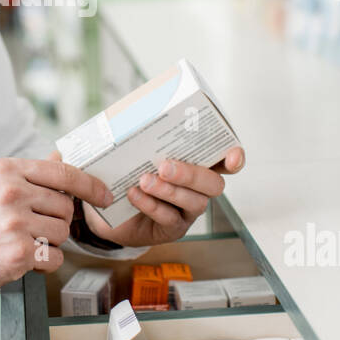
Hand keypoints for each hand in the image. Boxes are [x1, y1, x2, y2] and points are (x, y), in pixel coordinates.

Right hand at [0, 157, 113, 295]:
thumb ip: (25, 173)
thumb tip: (58, 157)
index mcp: (7, 171)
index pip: (62, 173)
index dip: (89, 184)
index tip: (103, 193)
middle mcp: (12, 193)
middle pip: (64, 206)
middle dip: (56, 220)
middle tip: (34, 227)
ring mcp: (16, 223)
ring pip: (62, 232)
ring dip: (50, 242)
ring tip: (24, 242)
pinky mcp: (19, 252)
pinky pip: (54, 257)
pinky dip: (46, 262)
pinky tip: (23, 258)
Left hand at [51, 147, 245, 247]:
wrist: (105, 205)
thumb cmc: (125, 170)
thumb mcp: (130, 149)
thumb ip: (137, 132)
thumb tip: (127, 111)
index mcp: (195, 162)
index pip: (225, 159)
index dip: (234, 157)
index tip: (232, 157)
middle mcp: (199, 188)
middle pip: (213, 183)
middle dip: (191, 174)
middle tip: (165, 166)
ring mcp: (188, 211)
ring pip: (195, 203)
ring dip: (170, 191)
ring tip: (145, 180)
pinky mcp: (172, 228)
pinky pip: (170, 219)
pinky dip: (152, 206)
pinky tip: (134, 195)